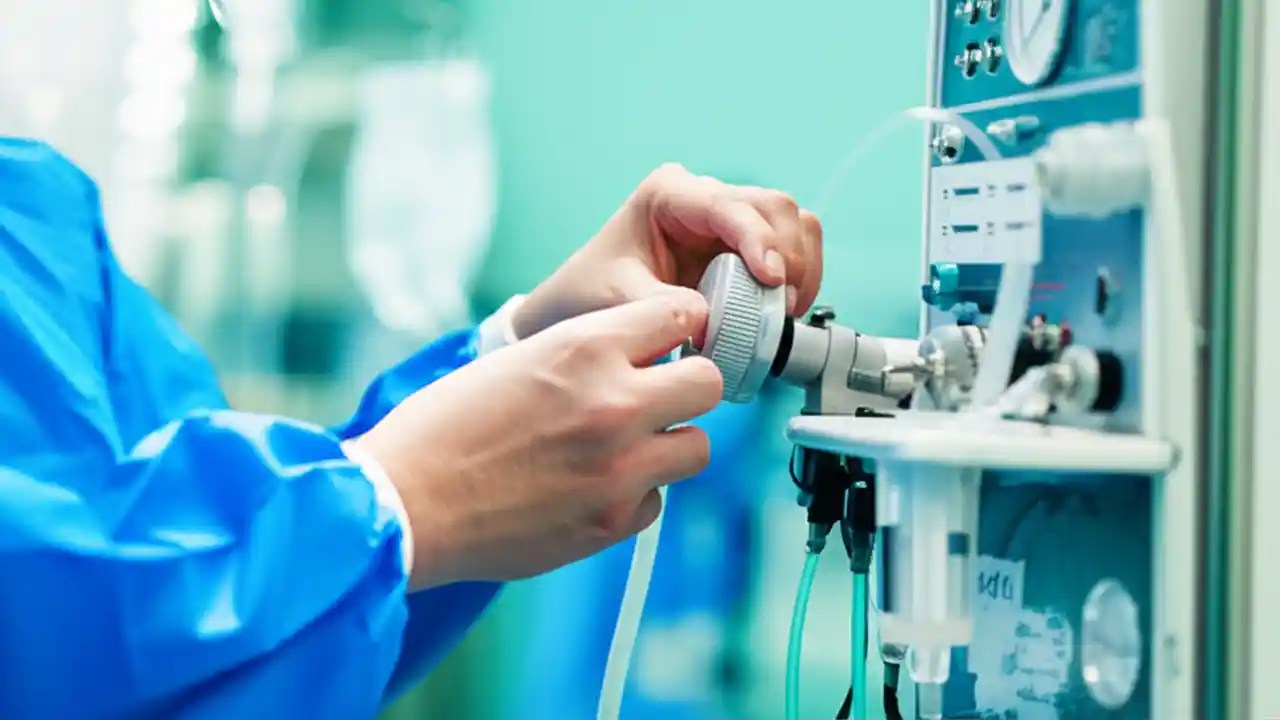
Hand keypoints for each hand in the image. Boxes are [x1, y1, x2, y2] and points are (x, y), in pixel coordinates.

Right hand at [355, 291, 721, 588]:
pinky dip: (633, 495)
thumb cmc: (445, 427)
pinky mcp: (613, 522)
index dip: (680, 326)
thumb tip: (642, 354)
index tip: (670, 341)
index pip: (681, 313)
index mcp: (585, 347)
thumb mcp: (518, 359)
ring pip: (697, 447)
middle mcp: (615, 402)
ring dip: (668, 444)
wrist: (405, 504)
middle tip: (658, 398)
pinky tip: (588, 490)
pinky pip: (656, 499)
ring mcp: (620, 468)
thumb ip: (588, 353)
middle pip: (707, 382)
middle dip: (687, 387)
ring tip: (623, 449)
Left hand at [513, 163, 822, 339]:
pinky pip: (791, 247)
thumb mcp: (619, 300)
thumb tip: (715, 323)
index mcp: (668, 194)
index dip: (759, 239)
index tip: (772, 279)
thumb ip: (665, 308)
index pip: (728, 205)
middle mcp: (704, 196)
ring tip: (786, 310)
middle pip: (774, 206)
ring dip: (801, 266)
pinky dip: (798, 276)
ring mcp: (728, 218)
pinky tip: (783, 308)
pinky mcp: (743, 245)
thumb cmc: (592, 291)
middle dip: (790, 254)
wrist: (584, 304)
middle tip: (784, 305)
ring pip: (792, 222)